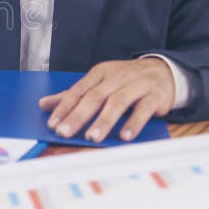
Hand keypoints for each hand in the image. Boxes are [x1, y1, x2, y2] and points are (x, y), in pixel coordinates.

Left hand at [38, 58, 174, 142]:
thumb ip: (74, 95)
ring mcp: (137, 85)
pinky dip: (133, 123)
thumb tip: (44, 104)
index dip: (64, 107)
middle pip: (94, 97)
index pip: (78, 90)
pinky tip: (124, 136)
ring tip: (92, 137)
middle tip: (66, 132)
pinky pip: (143, 110)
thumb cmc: (126, 81)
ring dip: (104, 121)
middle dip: (78, 116)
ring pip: (117, 102)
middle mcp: (117, 77)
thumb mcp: (100, 83)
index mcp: (100, 73)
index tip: (53, 123)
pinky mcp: (155, 96)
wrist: (163, 71)